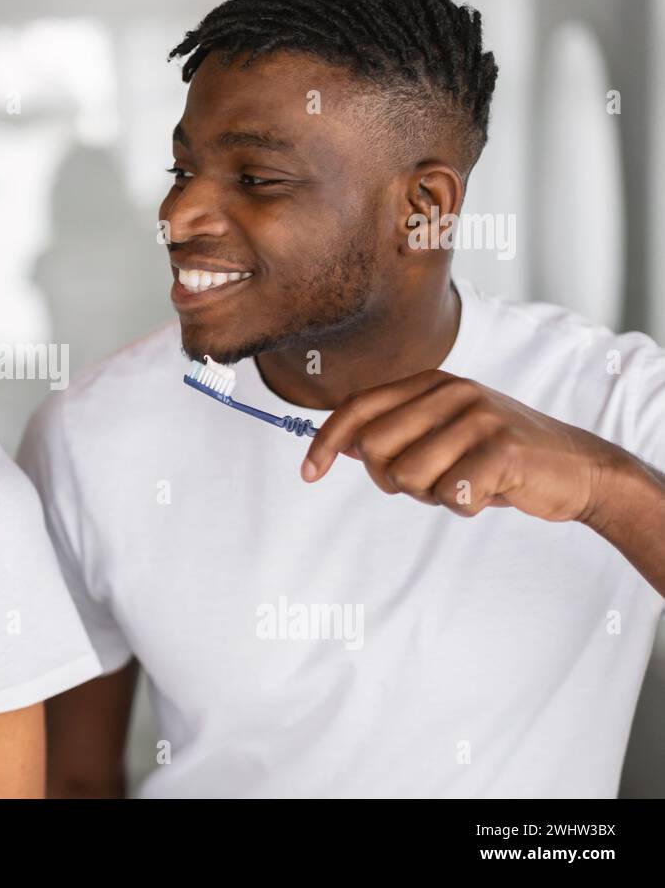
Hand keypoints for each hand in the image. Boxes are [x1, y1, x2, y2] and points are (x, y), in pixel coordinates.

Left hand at [300, 369, 630, 523]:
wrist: (579, 468)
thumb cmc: (500, 456)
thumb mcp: (445, 432)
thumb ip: (398, 432)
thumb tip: (343, 444)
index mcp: (432, 382)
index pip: (358, 408)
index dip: (326, 441)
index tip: (309, 473)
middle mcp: (452, 391)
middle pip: (374, 449)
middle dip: (391, 480)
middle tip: (429, 483)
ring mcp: (478, 417)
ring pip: (407, 477)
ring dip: (431, 495)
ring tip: (464, 484)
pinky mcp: (501, 449)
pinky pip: (449, 495)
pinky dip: (463, 506)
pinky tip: (489, 493)